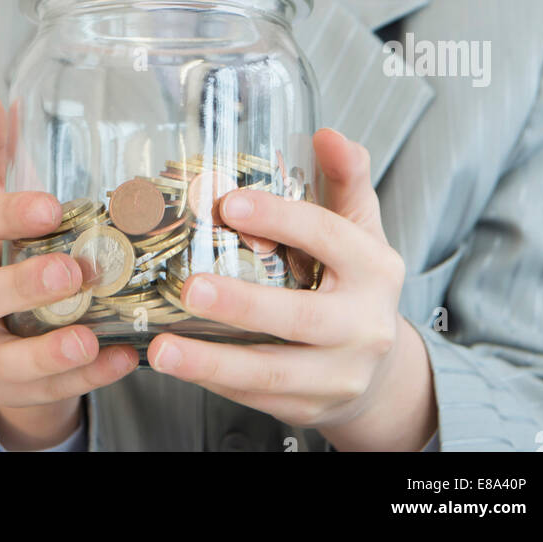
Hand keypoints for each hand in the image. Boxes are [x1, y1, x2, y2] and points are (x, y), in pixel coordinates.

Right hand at [0, 88, 138, 449]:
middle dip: (24, 285)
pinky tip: (121, 359)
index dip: (8, 216)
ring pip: (3, 358)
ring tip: (88, 338)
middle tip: (73, 271)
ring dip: (48, 351)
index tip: (51, 205)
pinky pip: (43, 390)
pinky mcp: (5, 388)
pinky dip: (83, 380)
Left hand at [146, 128, 437, 451]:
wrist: (380, 368)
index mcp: (375, 268)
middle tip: (191, 288)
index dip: (280, 218)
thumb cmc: (354, 280)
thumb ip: (344, 176)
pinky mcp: (309, 408)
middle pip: (302, 317)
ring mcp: (338, 374)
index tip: (228, 204)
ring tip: (162, 349)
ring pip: (273, 372)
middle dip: (244, 304)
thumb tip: (328, 134)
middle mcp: (363, 325)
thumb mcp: (358, 224)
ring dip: (213, 363)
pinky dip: (214, 381)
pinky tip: (177, 362)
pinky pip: (257, 397)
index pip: (329, 237)